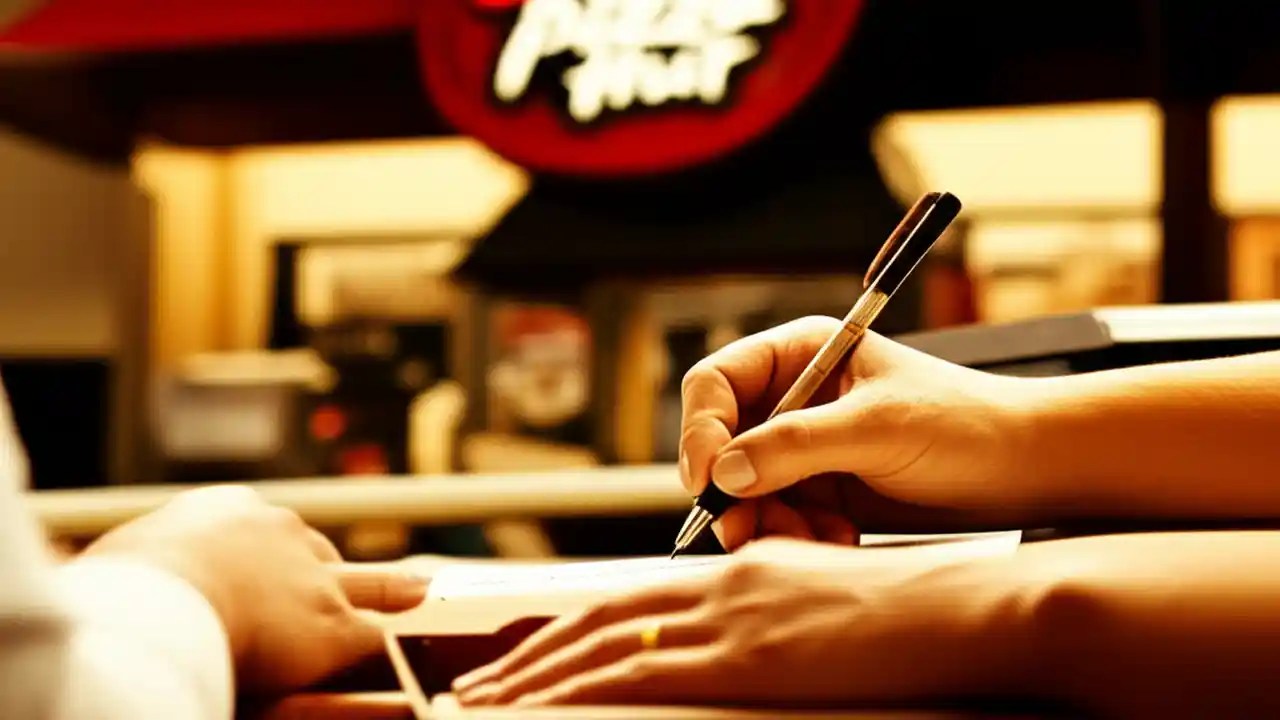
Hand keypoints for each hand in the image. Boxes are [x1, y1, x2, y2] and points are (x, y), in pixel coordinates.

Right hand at [80, 485, 426, 692]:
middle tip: (331, 591)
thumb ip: (137, 563)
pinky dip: (391, 648)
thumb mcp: (126, 560)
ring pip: (366, 583)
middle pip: (317, 551)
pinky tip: (413, 657)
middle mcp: (282, 534)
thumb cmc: (122, 583)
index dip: (272, 555)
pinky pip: (374, 636)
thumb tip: (98, 570)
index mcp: (229, 513)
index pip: (265, 531)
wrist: (160, 595)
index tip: (268, 569)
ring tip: (420, 590)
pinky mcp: (334, 625)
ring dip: (393, 590)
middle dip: (325, 572)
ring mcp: (314, 578)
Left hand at [450, 538, 1031, 707]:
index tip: (531, 651)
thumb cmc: (921, 614)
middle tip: (479, 682)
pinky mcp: (748, 657)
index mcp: (744, 573)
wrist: (969, 608)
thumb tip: (738, 646)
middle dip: (531, 653)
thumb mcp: (831, 605)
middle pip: (601, 616)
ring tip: (482, 702)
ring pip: (603, 645)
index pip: (634, 597)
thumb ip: (772, 619)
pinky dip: (577, 692)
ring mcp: (733, 619)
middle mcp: (726, 586)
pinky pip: (638, 673)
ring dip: (534, 677)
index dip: (573, 625)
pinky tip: (538, 709)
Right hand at [679, 316, 1038, 549]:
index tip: (707, 479)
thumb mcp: (879, 428)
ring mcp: (807, 448)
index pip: (717, 383)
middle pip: (722, 444)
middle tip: (746, 532)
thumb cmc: (967, 424)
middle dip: (733, 491)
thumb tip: (726, 470)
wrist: (1027, 470)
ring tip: (814, 539)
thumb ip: (797, 445)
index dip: (700, 429)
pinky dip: (797, 539)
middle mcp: (796, 398)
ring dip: (767, 524)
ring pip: (747, 492)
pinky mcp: (825, 491)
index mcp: (803, 354)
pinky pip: (780, 520)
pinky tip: (838, 541)